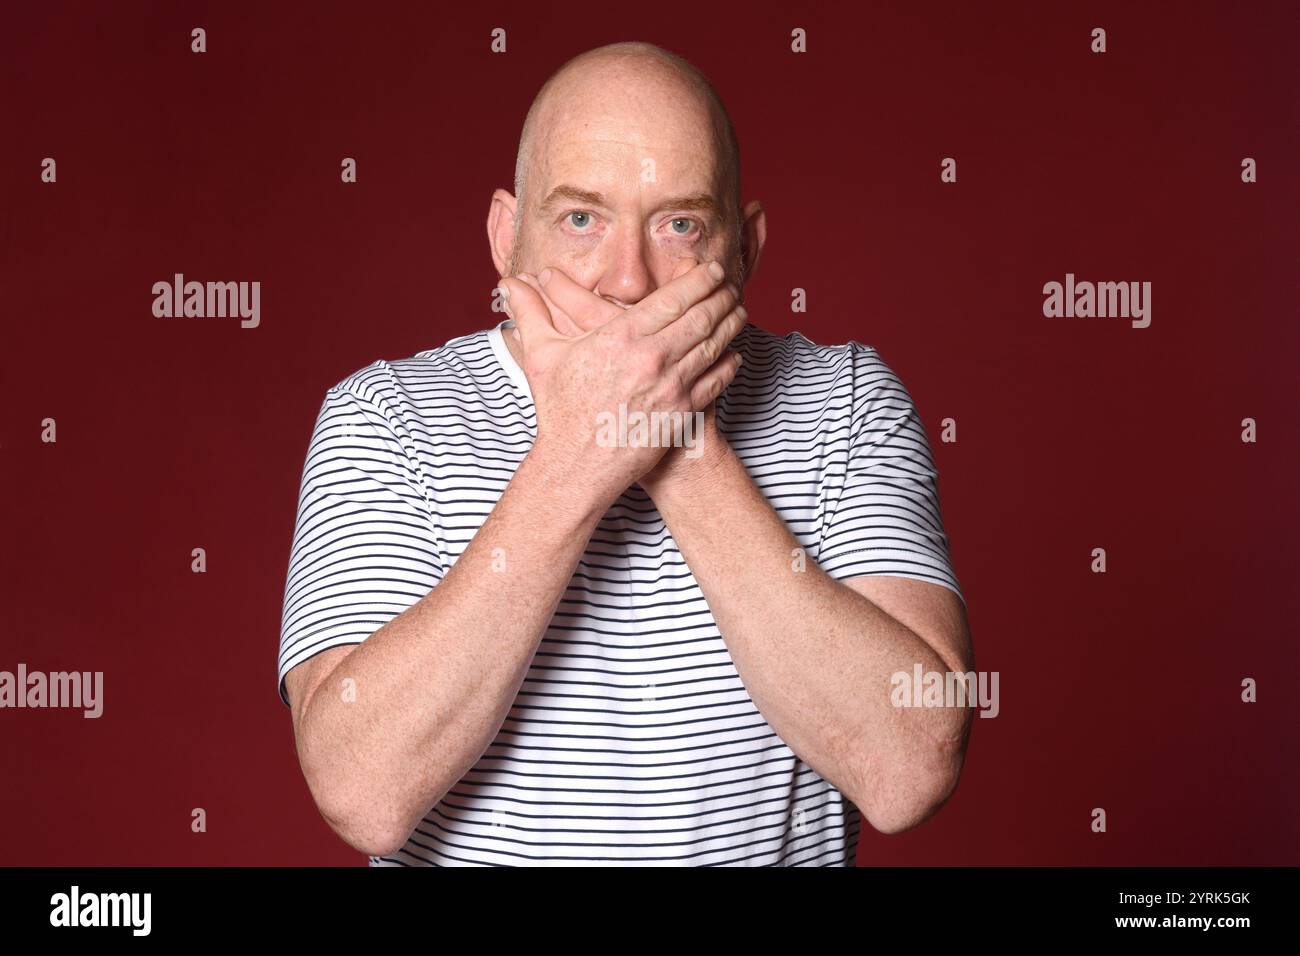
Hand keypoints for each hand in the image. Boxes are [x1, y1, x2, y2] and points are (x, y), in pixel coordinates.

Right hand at [497, 260, 745, 510]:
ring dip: (732, 323)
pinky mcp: (683, 414)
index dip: (700, 279)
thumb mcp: (543, 357)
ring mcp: (672, 387)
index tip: (712, 269)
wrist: (577, 467)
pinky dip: (729, 364)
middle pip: (703, 315)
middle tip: (732, 285)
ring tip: (738, 310)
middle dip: (723, 295)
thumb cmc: (559, 411)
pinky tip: (733, 354)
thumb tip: (509, 283)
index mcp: (621, 336)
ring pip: (716, 345)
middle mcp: (653, 358)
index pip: (675, 297)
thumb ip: (532, 313)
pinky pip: (716, 381)